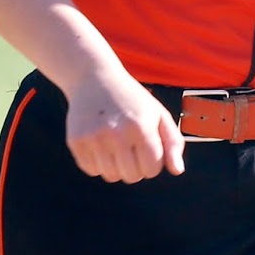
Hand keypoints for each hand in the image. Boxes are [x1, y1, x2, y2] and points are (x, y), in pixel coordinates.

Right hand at [63, 66, 185, 182]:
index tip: (148, 148)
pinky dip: (97, 163)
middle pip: (132, 177)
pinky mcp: (76, 140)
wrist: (94, 78)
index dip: (153, 162)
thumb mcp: (158, 113)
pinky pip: (91, 170)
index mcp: (141, 126)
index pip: (152, 168)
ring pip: (111, 176)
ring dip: (116, 166)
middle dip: (135, 167)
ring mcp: (94, 137)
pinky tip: (100, 143)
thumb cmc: (132, 100)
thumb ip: (173, 142)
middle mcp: (117, 133)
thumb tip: (177, 171)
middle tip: (131, 147)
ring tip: (116, 144)